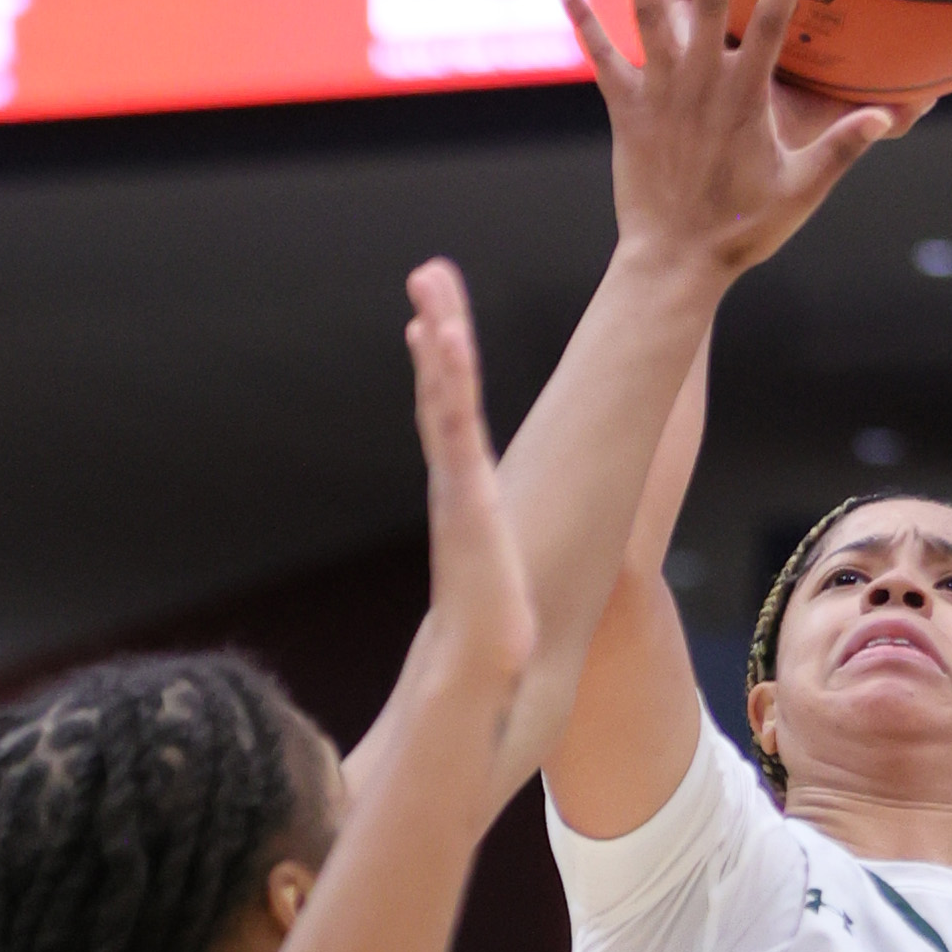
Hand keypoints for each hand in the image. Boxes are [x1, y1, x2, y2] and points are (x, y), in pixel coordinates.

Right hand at [404, 259, 535, 706]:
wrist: (490, 678)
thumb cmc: (503, 638)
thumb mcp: (513, 585)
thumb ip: (509, 569)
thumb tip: (524, 578)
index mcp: (466, 500)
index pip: (453, 422)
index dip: (446, 371)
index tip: (436, 323)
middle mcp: (456, 488)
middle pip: (442, 394)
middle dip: (437, 331)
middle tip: (428, 273)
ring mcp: (457, 493)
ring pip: (444, 401)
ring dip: (441, 339)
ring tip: (432, 286)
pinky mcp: (465, 506)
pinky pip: (455, 430)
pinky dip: (449, 382)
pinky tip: (448, 337)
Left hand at [562, 0, 894, 280]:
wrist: (675, 262)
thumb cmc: (742, 229)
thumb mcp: (801, 192)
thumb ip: (841, 149)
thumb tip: (887, 114)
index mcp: (744, 97)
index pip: (773, 24)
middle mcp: (699, 82)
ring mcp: (658, 92)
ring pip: (646, 13)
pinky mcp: (625, 110)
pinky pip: (600, 57)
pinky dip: (583, 22)